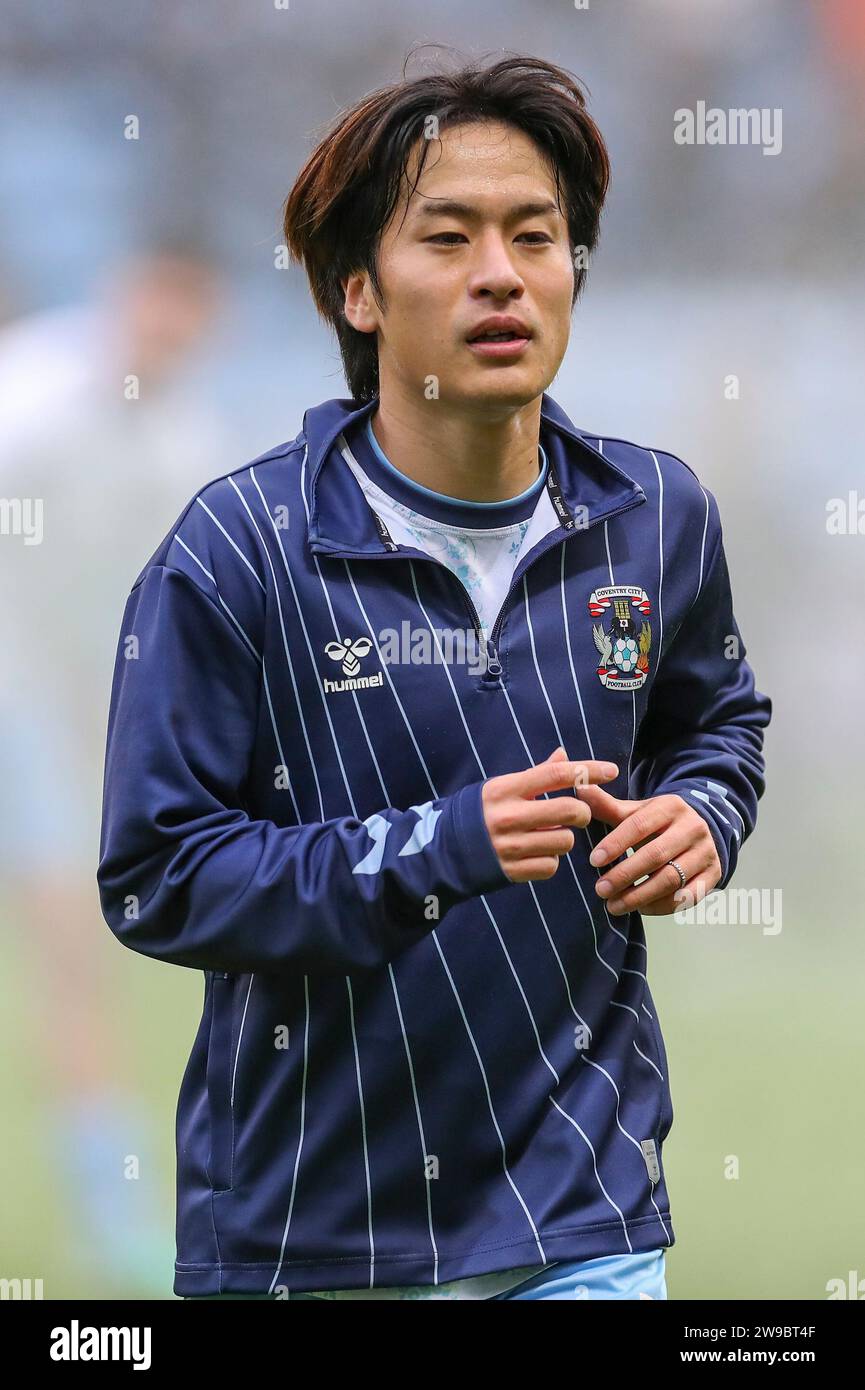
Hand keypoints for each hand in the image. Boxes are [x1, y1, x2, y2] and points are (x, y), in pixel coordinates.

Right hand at [482, 747, 619, 883]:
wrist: (443, 851)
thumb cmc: (478, 813)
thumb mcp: (501, 787)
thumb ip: (535, 775)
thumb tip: (563, 755)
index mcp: (506, 789)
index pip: (555, 774)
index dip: (588, 770)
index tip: (612, 770)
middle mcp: (509, 816)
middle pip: (570, 810)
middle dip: (582, 812)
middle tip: (578, 814)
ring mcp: (510, 845)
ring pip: (565, 841)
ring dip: (564, 838)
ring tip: (547, 836)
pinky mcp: (512, 870)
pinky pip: (552, 865)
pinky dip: (551, 860)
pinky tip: (536, 854)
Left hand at [574, 785, 721, 915]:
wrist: (701, 830)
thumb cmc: (657, 824)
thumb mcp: (636, 811)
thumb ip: (607, 805)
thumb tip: (579, 787)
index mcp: (670, 807)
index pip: (639, 825)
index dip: (616, 843)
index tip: (594, 861)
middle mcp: (692, 827)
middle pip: (656, 855)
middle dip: (625, 875)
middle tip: (600, 890)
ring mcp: (705, 852)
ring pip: (671, 879)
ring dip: (639, 896)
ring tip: (613, 905)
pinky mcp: (714, 875)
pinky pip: (687, 896)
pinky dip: (661, 906)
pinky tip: (640, 908)